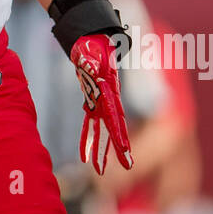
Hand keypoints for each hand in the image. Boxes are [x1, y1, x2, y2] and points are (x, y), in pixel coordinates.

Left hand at [71, 34, 132, 174]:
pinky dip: (87, 140)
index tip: (125, 148)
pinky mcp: (93, 104)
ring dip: (101, 150)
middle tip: (128, 167)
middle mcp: (109, 102)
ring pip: (102, 132)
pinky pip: (90, 126)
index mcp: (110, 92)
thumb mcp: (92, 53)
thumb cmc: (94, 47)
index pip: (117, 116)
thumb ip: (90, 60)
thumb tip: (86, 64)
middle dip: (118, 147)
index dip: (120, 132)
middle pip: (115, 128)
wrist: (94, 43)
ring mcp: (102, 104)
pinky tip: (84, 157)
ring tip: (100, 171)